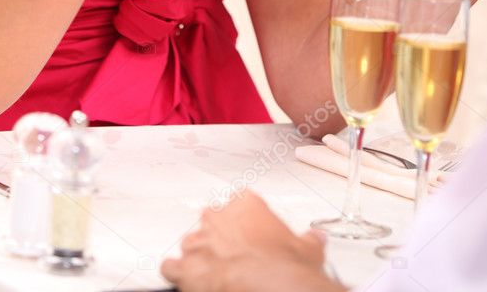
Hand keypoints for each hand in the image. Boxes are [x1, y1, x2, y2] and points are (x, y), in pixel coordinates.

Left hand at [161, 192, 340, 291]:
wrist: (270, 288)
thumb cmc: (285, 268)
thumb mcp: (307, 248)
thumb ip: (307, 239)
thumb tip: (315, 239)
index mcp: (246, 204)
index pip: (238, 203)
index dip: (243, 222)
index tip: (249, 235)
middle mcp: (218, 218)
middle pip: (211, 221)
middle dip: (219, 237)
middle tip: (234, 256)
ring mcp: (199, 242)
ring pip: (190, 243)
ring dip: (198, 256)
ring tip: (211, 272)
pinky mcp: (185, 268)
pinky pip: (171, 267)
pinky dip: (177, 274)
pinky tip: (186, 281)